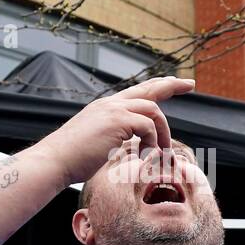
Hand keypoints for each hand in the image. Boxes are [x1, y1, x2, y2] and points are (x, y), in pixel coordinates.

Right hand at [41, 76, 195, 184]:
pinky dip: (152, 141)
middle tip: (190, 84)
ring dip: (162, 131)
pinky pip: (147, 125)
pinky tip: (144, 156)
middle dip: (171, 85)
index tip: (171, 84)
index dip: (155, 87)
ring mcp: (114, 109)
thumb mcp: (97, 145)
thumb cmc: (72, 161)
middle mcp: (110, 103)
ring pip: (152, 109)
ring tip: (161, 151)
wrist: (55, 161)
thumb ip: (116, 140)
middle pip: (148, 89)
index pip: (136, 93)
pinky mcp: (118, 120)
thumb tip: (132, 147)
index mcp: (105, 108)